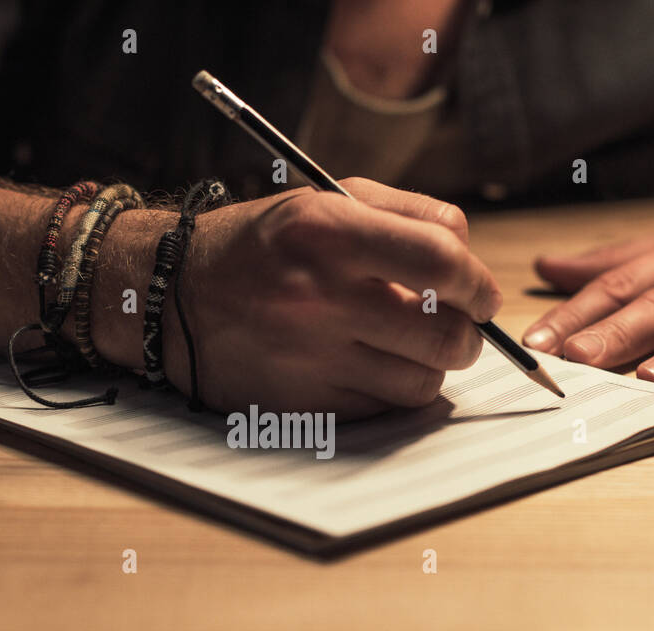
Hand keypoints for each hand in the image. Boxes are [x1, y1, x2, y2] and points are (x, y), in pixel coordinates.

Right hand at [163, 177, 499, 416]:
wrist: (173, 298)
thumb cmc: (260, 244)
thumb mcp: (324, 198)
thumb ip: (406, 212)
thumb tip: (467, 250)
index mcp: (328, 232)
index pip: (443, 264)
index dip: (479, 283)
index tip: (480, 292)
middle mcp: (319, 297)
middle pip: (444, 335)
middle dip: (468, 335)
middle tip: (458, 327)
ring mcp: (310, 357)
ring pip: (421, 382)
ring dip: (431, 366)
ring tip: (411, 346)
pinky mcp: (302, 403)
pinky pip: (381, 408)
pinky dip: (390, 390)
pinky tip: (370, 366)